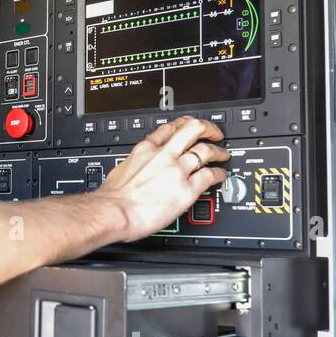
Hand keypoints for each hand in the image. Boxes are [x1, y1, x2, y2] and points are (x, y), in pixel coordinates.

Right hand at [92, 116, 228, 241]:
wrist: (113, 212)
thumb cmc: (112, 197)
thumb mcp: (121, 169)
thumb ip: (135, 164)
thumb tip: (137, 168)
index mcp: (146, 149)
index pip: (170, 127)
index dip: (185, 124)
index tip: (190, 126)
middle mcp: (164, 155)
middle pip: (192, 129)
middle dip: (208, 128)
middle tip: (215, 133)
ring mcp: (177, 171)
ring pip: (205, 150)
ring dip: (218, 151)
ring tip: (223, 154)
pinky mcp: (186, 190)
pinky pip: (209, 176)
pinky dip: (218, 174)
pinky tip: (220, 176)